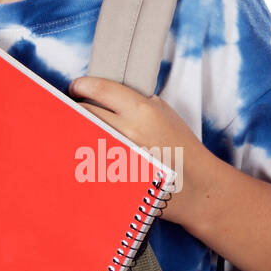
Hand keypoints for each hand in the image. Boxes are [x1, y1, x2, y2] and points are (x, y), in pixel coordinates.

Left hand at [67, 75, 211, 224]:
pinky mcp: (114, 177)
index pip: (99, 89)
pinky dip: (86, 154)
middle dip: (76, 108)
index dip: (81, 85)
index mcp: (142, 111)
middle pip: (84, 112)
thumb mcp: (164, 113)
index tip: (76, 87)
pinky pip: (89, 160)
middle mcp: (128, 132)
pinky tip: (90, 153)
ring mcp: (118, 156)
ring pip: (82, 135)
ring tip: (82, 131)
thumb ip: (136, 101)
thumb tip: (105, 94)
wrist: (196, 185)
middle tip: (75, 109)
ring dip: (78, 131)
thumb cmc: (181, 147)